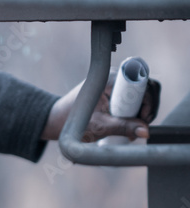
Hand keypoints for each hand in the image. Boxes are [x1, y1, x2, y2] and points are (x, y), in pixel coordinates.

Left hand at [40, 69, 160, 141]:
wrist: (60, 120)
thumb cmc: (76, 120)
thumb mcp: (101, 126)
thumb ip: (123, 127)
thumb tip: (146, 130)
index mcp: (109, 79)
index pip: (141, 84)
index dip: (148, 101)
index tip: (144, 118)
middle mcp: (113, 77)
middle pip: (144, 90)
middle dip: (146, 110)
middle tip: (140, 127)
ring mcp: (114, 84)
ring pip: (141, 96)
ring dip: (141, 114)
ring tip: (133, 130)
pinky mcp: (114, 93)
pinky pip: (133, 100)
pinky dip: (135, 113)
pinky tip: (130, 126)